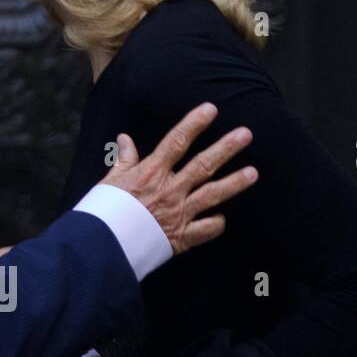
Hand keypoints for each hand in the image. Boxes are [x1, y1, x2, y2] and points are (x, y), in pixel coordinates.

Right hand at [99, 102, 256, 253]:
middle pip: (202, 165)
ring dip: (234, 183)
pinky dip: (216, 224)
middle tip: (246, 134)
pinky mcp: (180, 237)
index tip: (211, 109)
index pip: (176, 142)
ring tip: (253, 173)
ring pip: (211, 195)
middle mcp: (169, 191)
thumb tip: (124, 139)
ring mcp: (178, 214)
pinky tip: (223, 218)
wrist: (103, 247)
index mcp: (151, 174)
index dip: (194, 124)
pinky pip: (205, 230)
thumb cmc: (104, 213)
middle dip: (225, 148)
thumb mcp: (109, 182)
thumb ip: (123, 160)